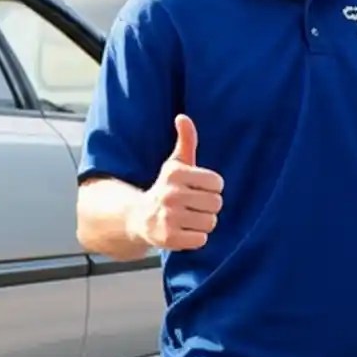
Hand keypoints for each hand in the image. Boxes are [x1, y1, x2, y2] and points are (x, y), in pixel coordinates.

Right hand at [129, 114, 224, 250]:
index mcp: (175, 173)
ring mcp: (168, 217)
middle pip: (216, 203)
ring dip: (203, 222)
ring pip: (210, 222)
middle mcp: (170, 194)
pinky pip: (201, 239)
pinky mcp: (168, 238)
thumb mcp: (175, 163)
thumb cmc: (166, 188)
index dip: (212, 187)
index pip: (217, 183)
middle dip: (208, 206)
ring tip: (188, 218)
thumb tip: (183, 117)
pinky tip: (184, 231)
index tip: (198, 188)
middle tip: (193, 205)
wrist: (139, 217)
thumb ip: (185, 140)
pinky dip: (196, 237)